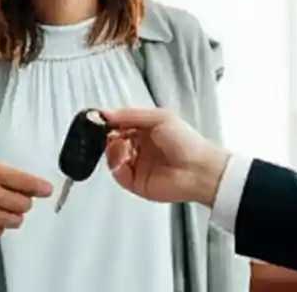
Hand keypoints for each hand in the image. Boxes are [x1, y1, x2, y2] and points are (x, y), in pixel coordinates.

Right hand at [0, 159, 52, 239]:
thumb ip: (5, 174)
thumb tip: (29, 185)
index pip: (26, 182)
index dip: (40, 187)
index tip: (46, 190)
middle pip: (24, 204)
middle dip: (22, 201)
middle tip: (12, 198)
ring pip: (16, 220)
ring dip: (12, 214)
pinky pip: (0, 232)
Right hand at [102, 108, 230, 205]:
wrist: (198, 170)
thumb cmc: (185, 142)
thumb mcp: (159, 117)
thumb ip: (131, 115)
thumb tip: (106, 113)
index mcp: (145, 131)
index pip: (119, 125)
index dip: (109, 122)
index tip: (98, 119)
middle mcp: (139, 148)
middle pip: (112, 141)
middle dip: (107, 136)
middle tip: (107, 132)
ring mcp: (137, 166)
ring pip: (112, 157)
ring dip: (112, 150)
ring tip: (121, 145)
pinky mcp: (136, 183)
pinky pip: (118, 174)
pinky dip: (116, 166)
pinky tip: (124, 160)